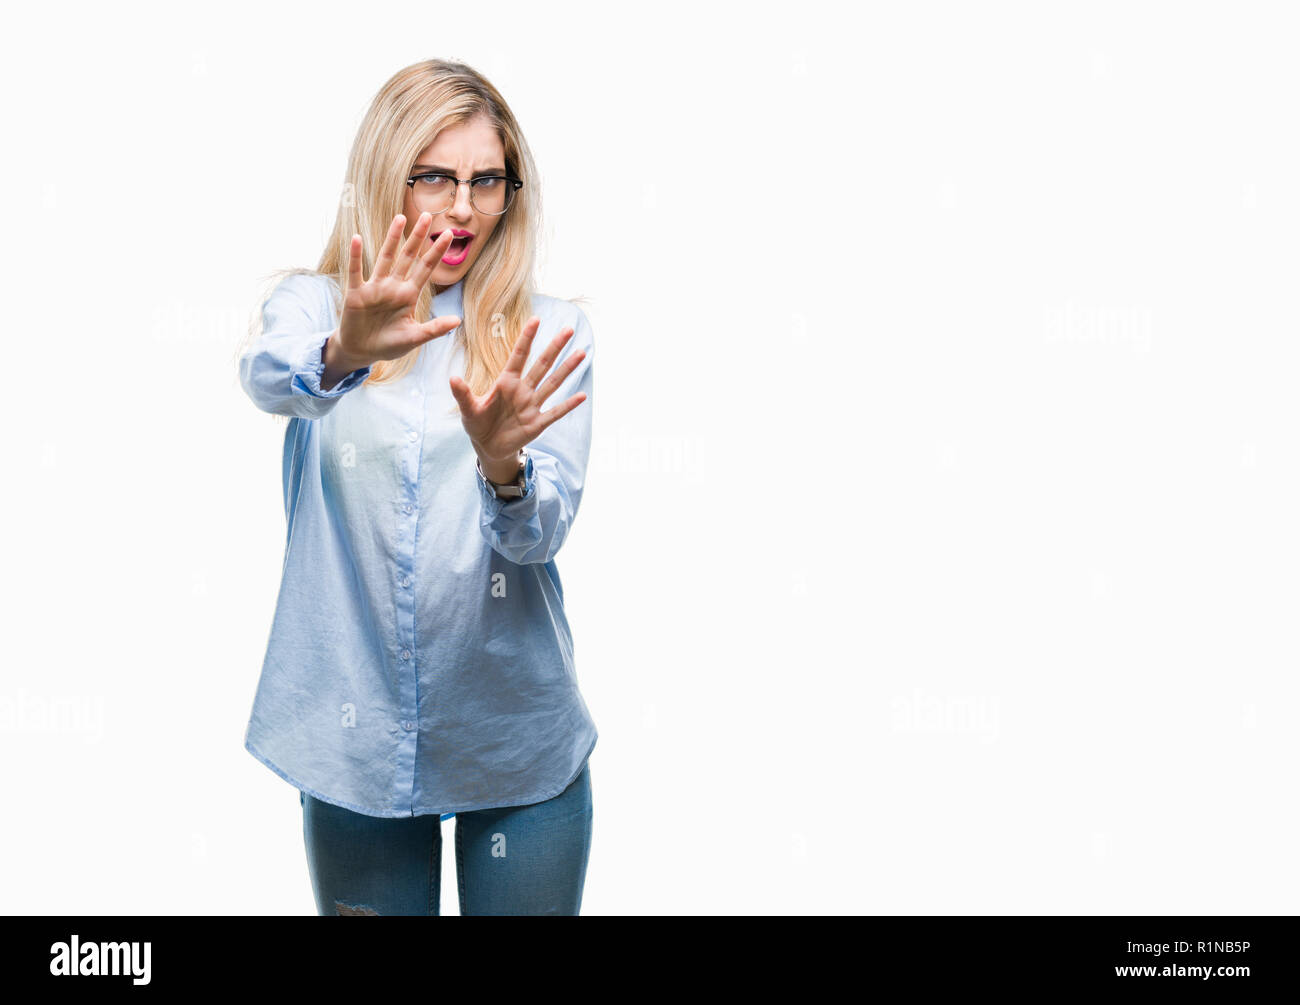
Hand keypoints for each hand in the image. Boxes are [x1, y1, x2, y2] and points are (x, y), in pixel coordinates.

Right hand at [325, 213, 460, 376]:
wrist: (362, 351)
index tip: (449, 235)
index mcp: (409, 295)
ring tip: (400, 218)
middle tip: (427, 214)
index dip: (436, 252)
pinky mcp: (356, 293)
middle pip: (408, 256)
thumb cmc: (389, 344)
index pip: (426, 269)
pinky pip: (356, 271)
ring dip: (392, 238)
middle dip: (417, 237)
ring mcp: (375, 288)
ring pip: (385, 257)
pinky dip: (356, 256)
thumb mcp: (414, 338)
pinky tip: (357, 238)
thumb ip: (434, 329)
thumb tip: (458, 321)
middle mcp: (393, 286)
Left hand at [449, 317, 588, 478]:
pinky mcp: (537, 423)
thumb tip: (452, 378)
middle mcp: (522, 390)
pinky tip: (582, 395)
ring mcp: (532, 406)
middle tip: (568, 329)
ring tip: (581, 352)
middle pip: (542, 364)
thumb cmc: (477, 423)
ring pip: (552, 383)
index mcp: (506, 382)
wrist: (488, 447)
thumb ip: (462, 394)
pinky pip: (555, 412)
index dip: (527, 338)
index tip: (536, 319)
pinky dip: (568, 405)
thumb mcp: (468, 409)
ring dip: (567, 369)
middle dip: (555, 347)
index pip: (519, 356)